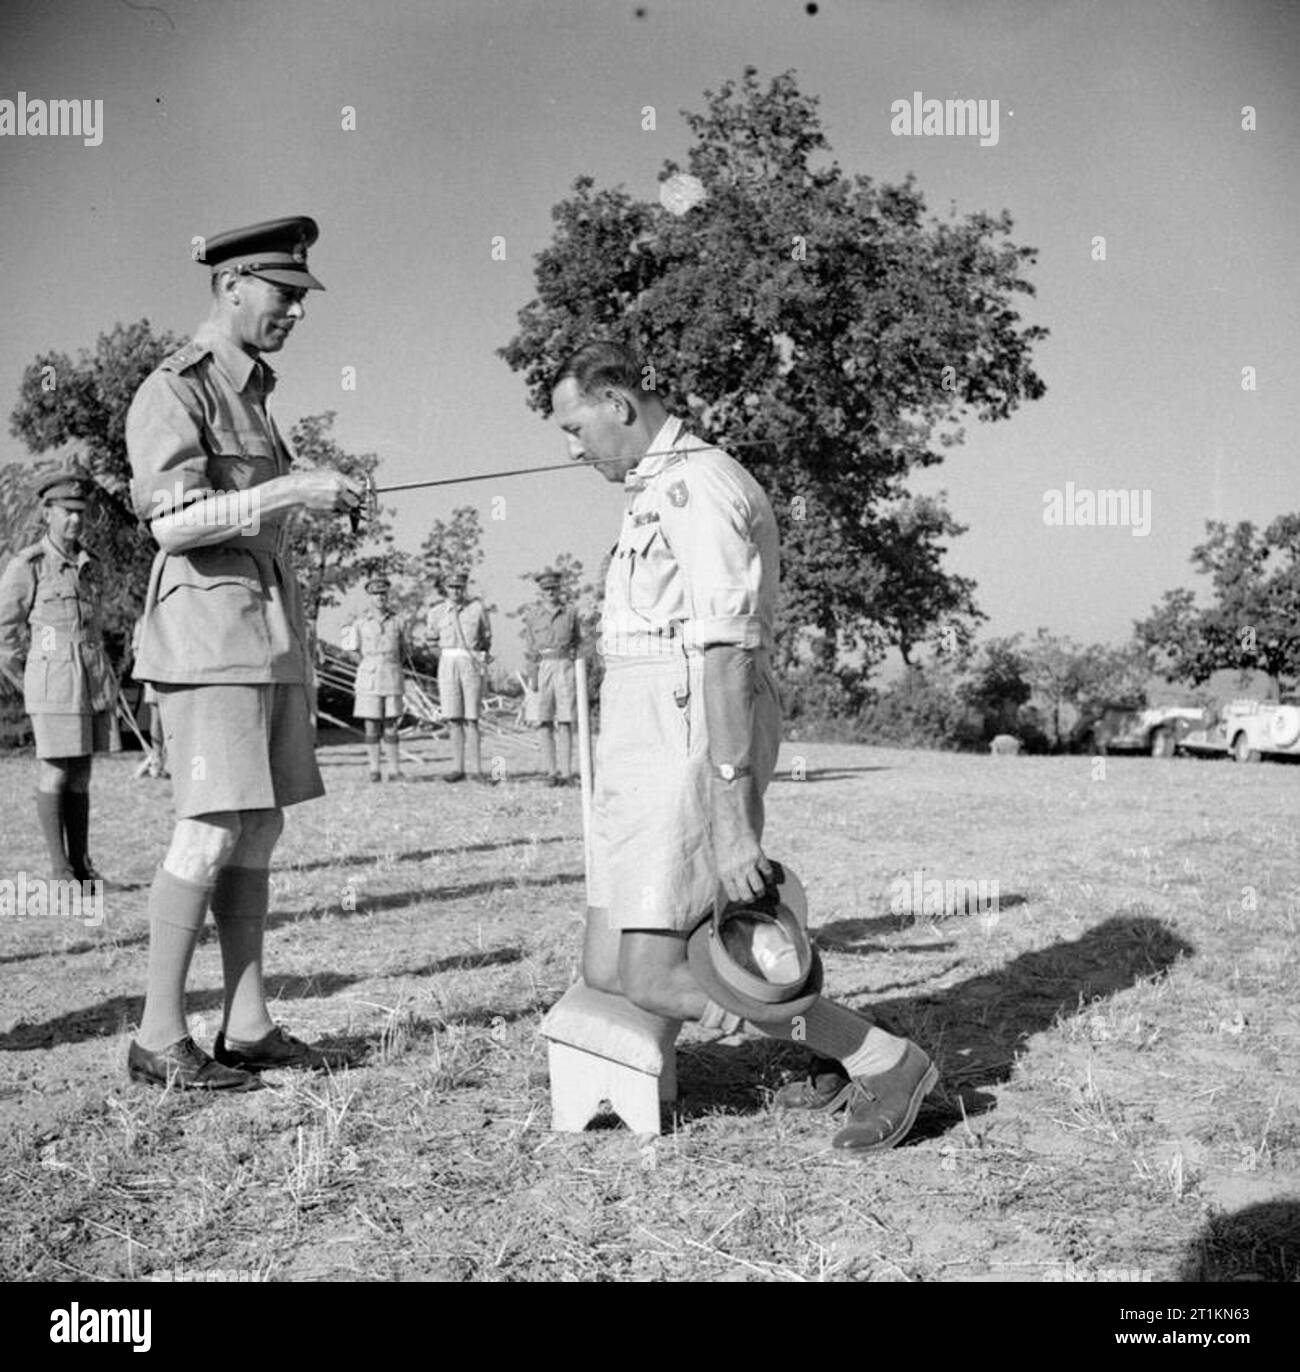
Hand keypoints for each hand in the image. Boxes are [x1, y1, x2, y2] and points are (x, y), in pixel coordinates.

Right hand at [291, 470, 363, 515]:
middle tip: (351, 498)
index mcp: (340, 479)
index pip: (360, 490)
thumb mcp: (330, 473)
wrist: (299, 489)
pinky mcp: (329, 509)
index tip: (361, 494)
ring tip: (335, 498)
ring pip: (348, 508)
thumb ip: (346, 480)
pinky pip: (339, 511)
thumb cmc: (314, 479)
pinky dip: (337, 508)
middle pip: (356, 502)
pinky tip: (328, 501)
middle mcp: (338, 491)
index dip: (362, 493)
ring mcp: (334, 501)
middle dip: (355, 501)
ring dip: (346, 505)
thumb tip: (361, 484)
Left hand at [709, 774, 772, 902]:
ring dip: (762, 888)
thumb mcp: (720, 849)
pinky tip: (767, 871)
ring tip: (763, 884)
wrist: (729, 810)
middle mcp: (734, 869)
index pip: (733, 896)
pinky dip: (770, 875)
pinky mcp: (757, 854)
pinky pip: (767, 872)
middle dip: (753, 896)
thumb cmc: (722, 828)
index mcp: (722, 870)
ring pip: (759, 888)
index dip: (740, 898)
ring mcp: (746, 863)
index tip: (744, 893)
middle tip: (755, 890)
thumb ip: (728, 864)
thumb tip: (735, 874)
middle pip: (747, 896)